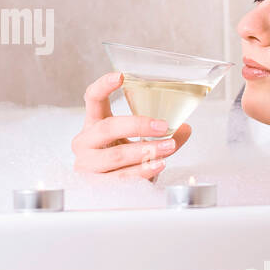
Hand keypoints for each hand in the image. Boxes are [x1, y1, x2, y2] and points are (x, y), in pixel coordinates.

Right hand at [71, 72, 192, 178]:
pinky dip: (141, 171)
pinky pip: (120, 177)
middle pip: (107, 127)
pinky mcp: (92, 185)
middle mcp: (84, 141)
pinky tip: (157, 165)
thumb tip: (184, 128)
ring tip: (168, 146)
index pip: (92, 98)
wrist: (110, 193)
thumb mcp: (139, 143)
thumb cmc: (122, 163)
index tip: (120, 76)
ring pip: (115, 155)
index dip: (103, 86)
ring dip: (145, 150)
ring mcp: (86, 164)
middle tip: (162, 126)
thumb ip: (160, 136)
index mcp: (93, 123)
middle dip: (137, 125)